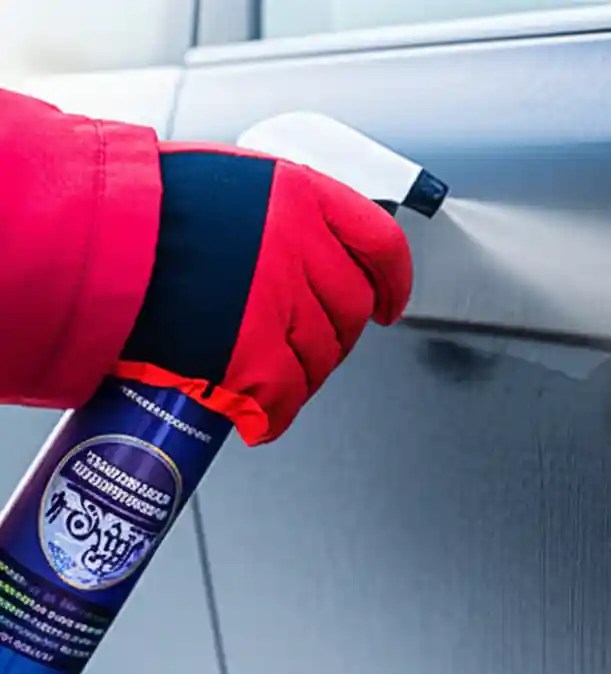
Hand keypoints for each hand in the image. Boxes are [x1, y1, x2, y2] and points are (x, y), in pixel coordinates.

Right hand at [116, 142, 411, 443]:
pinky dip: (272, 417)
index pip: (380, 243)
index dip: (392, 282)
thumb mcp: (228, 186)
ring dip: (303, 377)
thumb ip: (276, 216)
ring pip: (320, 357)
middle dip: (334, 336)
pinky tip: (256, 419)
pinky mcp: (249, 353)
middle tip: (302, 346)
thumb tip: (307, 259)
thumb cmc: (141, 211)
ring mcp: (277, 301)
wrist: (85, 240)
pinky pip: (283, 399)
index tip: (388, 305)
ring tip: (268, 379)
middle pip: (349, 310)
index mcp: (299, 194)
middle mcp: (299, 244)